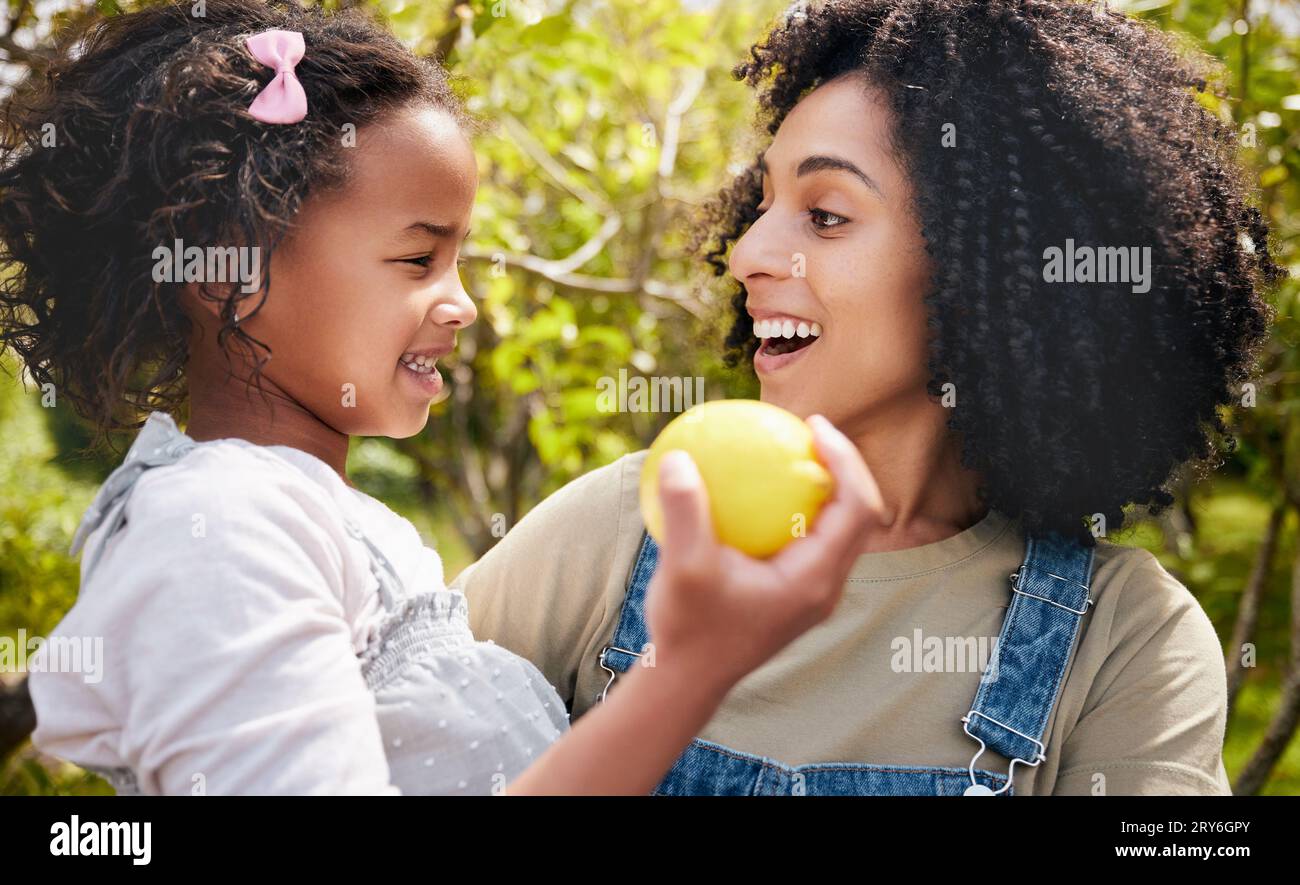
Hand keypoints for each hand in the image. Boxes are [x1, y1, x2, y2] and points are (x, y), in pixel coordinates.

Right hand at [643, 414, 893, 690]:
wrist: (686, 680)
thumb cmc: (688, 629)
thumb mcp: (680, 567)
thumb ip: (683, 511)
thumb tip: (678, 456)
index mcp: (814, 579)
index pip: (858, 510)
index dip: (848, 461)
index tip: (815, 427)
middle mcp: (823, 586)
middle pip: (860, 515)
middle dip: (844, 466)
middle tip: (809, 430)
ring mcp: (811, 592)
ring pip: (838, 528)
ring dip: (825, 488)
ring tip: (792, 451)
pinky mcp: (792, 593)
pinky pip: (808, 540)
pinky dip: (794, 509)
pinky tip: (756, 489)